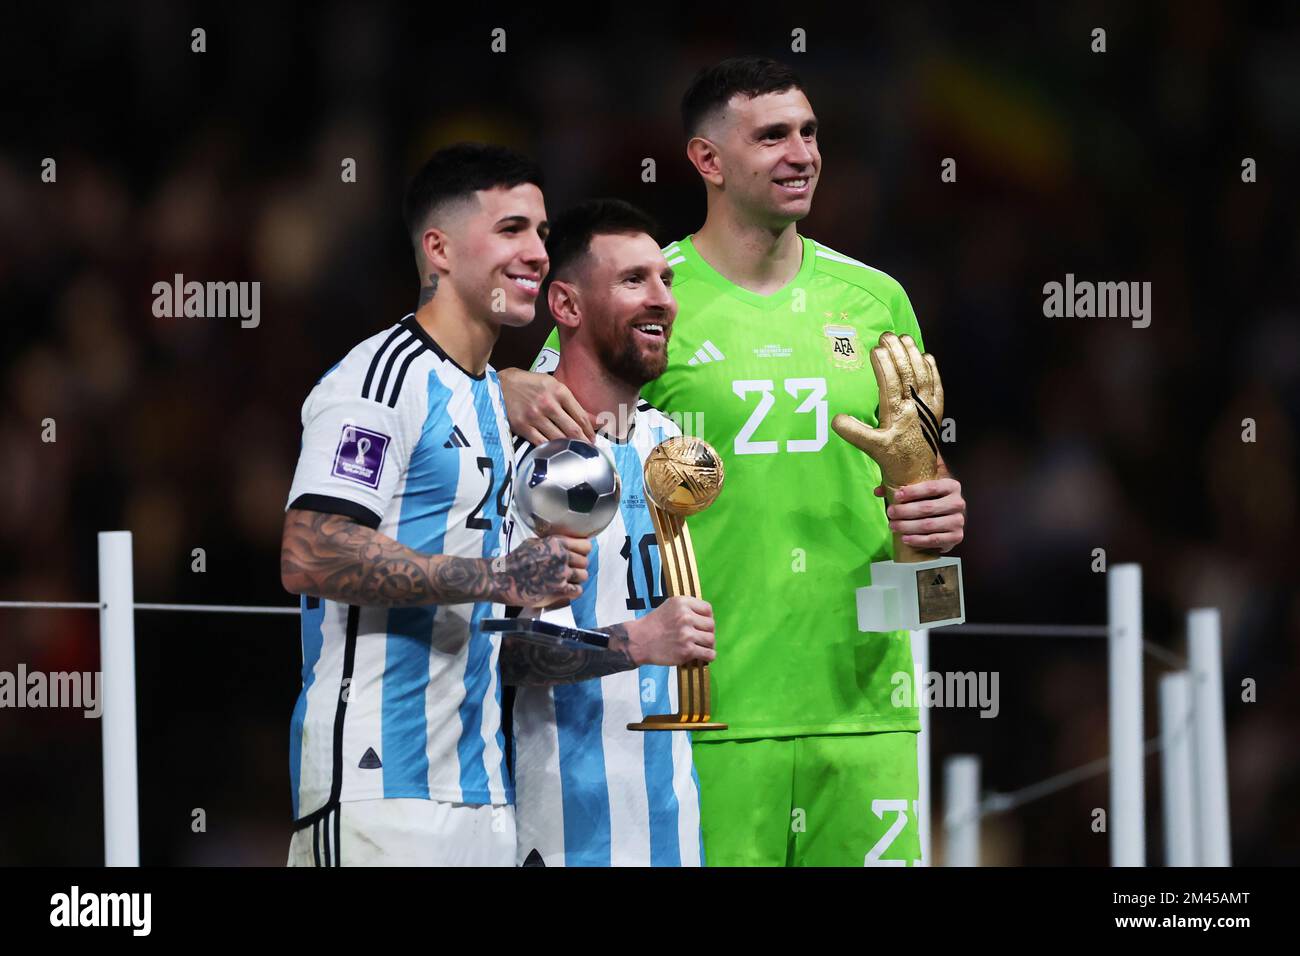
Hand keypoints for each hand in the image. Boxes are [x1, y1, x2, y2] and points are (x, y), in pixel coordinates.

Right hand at [490, 536, 590, 606]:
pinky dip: (573, 591)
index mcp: (556, 543)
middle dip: (578, 566)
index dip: (583, 551)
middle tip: (569, 569)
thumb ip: (551, 542)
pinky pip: (578, 590)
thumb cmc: (516, 560)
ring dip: (576, 579)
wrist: (504, 578)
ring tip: (566, 580)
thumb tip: (564, 542)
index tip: (579, 554)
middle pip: (585, 562)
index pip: (585, 545)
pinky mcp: (559, 590)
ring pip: (583, 576)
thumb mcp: (533, 542)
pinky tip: (565, 589)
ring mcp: (561, 574)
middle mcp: (561, 556)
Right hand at [498, 368, 595, 443]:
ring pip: (559, 438)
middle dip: (584, 442)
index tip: (594, 438)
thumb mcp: (552, 385)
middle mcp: (548, 404)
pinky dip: (551, 449)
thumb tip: (596, 420)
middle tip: (588, 449)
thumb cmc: (529, 384)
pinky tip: (557, 452)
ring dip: (569, 448)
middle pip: (572, 429)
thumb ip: (573, 403)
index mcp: (558, 391)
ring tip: (575, 453)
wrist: (500, 385)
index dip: (590, 430)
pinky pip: (541, 443)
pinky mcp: (522, 426)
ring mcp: (534, 416)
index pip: (580, 416)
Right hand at [625, 596, 715, 665]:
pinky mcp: (686, 651)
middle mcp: (685, 617)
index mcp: (682, 603)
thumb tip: (708, 616)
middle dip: (707, 631)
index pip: (707, 609)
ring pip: (711, 639)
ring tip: (700, 646)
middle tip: (699, 636)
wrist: (639, 641)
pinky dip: (709, 656)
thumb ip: (688, 607)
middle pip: (711, 625)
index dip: (706, 617)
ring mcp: (686, 634)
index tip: (701, 624)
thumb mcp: (670, 606)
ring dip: (708, 644)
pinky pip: (709, 654)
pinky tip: (703, 655)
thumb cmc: (654, 625)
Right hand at [832, 332, 943, 491]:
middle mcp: (915, 409)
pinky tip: (927, 356)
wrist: (917, 475)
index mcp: (898, 416)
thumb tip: (836, 419)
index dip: (884, 365)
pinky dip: (933, 370)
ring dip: (914, 355)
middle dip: (897, 352)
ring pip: (923, 376)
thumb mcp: (871, 448)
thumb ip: (855, 433)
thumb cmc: (892, 460)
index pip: (891, 384)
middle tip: (887, 336)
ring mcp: (928, 409)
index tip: (875, 349)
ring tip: (904, 338)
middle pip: (907, 374)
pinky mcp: (936, 411)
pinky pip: (937, 386)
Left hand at [873, 457, 964, 552]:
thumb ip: (901, 487)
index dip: (913, 492)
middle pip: (927, 508)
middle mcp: (958, 503)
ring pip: (929, 525)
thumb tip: (878, 491)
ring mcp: (959, 521)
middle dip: (905, 511)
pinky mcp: (957, 537)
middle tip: (890, 513)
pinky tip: (905, 538)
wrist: (950, 518)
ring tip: (893, 526)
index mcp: (951, 485)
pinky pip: (934, 539)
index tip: (897, 495)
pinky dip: (917, 540)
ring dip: (907, 526)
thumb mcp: (921, 489)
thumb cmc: (931, 500)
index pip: (931, 487)